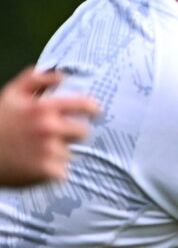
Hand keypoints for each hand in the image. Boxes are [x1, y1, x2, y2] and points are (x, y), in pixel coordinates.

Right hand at [0, 67, 99, 186]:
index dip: (93, 109)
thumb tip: (61, 75)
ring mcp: (49, 150)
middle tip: (57, 137)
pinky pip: (62, 171)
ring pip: (70, 153)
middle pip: (83, 132)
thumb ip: (35, 79)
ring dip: (59, 154)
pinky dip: (53, 172)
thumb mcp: (11, 94)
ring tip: (37, 153)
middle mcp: (49, 128)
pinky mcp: (47, 172)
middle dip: (73, 134)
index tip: (95, 112)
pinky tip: (35, 167)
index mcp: (44, 108)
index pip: (84, 105)